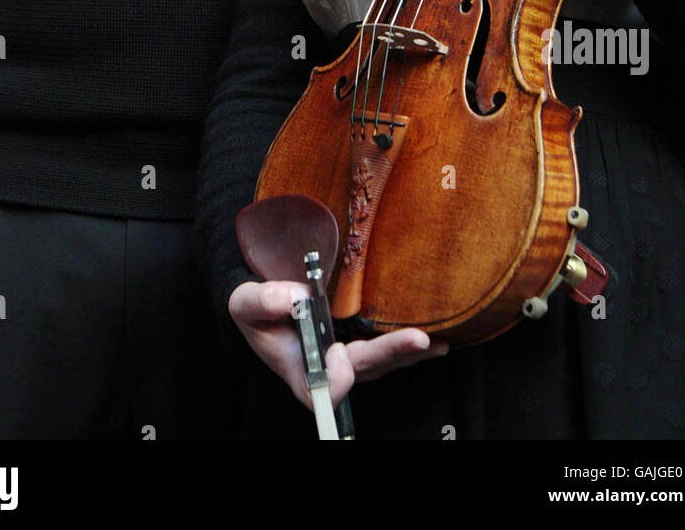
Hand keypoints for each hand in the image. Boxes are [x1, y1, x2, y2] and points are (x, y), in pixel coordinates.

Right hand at [228, 279, 448, 409]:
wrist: (269, 307)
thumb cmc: (257, 312)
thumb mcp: (245, 303)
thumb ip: (263, 301)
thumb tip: (295, 296)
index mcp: (300, 371)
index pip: (320, 388)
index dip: (334, 378)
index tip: (338, 355)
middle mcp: (330, 371)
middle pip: (363, 370)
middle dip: (391, 355)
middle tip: (417, 340)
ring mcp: (351, 360)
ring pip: (382, 363)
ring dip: (408, 352)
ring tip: (432, 341)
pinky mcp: (364, 346)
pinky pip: (390, 353)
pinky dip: (413, 348)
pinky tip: (440, 343)